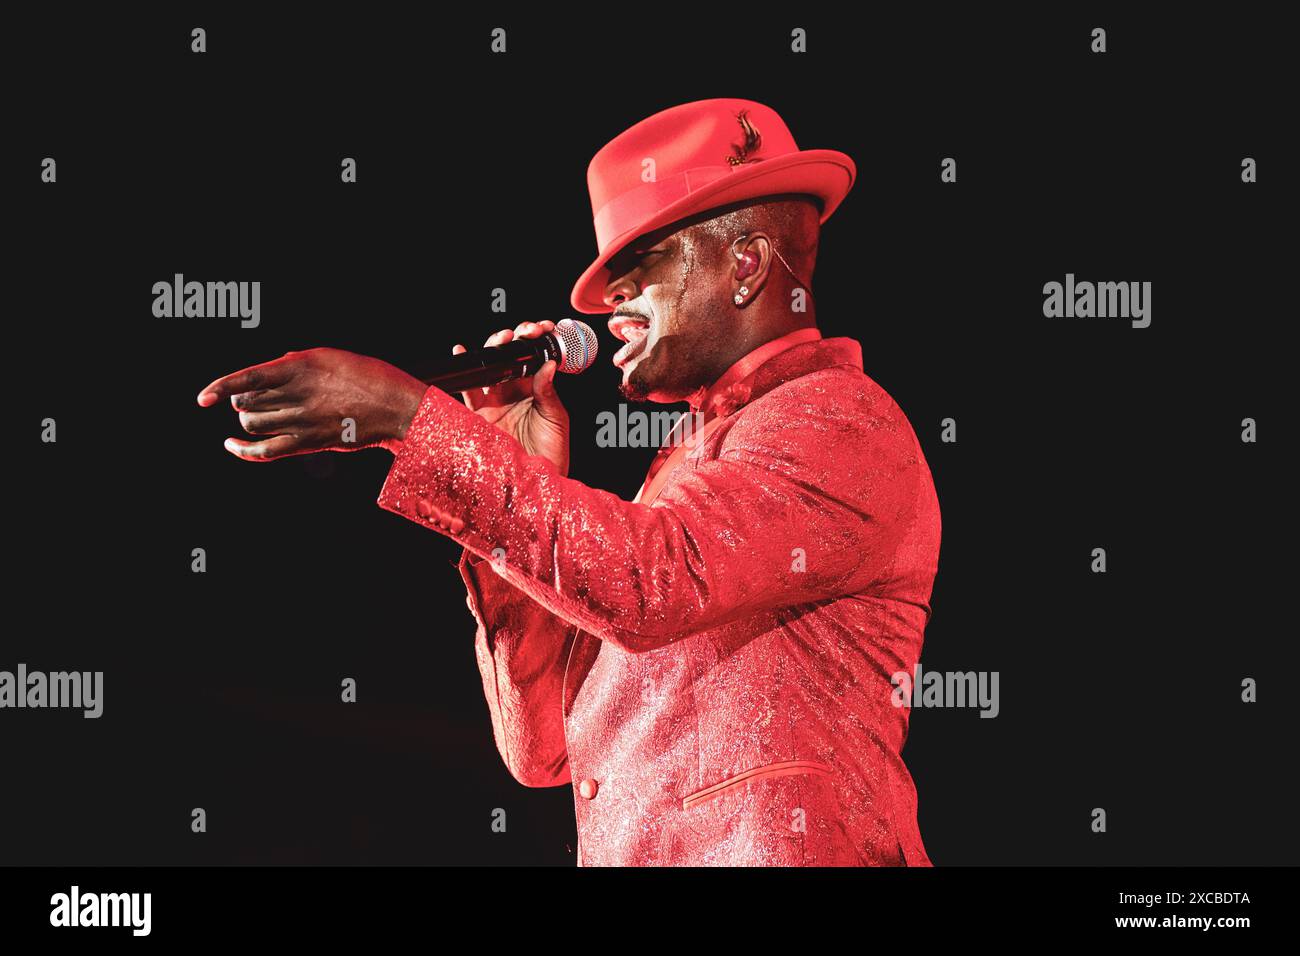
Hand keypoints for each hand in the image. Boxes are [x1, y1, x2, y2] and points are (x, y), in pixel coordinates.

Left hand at [196, 348, 428, 460]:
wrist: (397, 407)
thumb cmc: (369, 378)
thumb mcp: (330, 357)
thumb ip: (297, 363)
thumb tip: (268, 374)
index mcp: (301, 366)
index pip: (249, 377)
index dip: (221, 387)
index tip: (203, 399)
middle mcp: (298, 393)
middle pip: (247, 402)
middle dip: (244, 401)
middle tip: (260, 401)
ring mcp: (303, 420)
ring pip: (253, 424)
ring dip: (249, 421)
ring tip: (263, 416)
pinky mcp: (310, 442)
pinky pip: (266, 451)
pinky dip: (243, 449)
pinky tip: (232, 444)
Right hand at [453, 321, 569, 476]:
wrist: (534, 481)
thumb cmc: (551, 452)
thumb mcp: (556, 418)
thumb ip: (548, 391)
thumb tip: (548, 364)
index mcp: (536, 387)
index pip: (534, 355)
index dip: (537, 338)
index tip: (543, 328)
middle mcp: (514, 390)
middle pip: (509, 355)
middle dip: (515, 337)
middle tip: (523, 333)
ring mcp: (495, 400)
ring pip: (489, 365)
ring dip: (493, 347)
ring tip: (502, 339)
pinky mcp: (479, 413)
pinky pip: (467, 388)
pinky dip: (464, 368)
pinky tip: (463, 351)